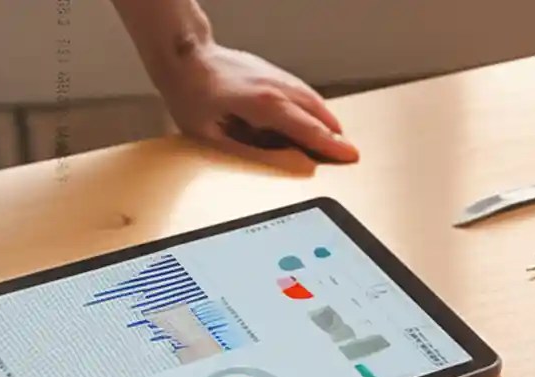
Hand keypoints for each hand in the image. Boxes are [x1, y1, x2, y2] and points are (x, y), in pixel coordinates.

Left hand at [152, 42, 359, 162]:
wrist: (183, 56)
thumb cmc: (191, 97)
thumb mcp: (214, 137)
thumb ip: (257, 154)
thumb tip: (294, 162)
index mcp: (265, 105)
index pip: (309, 129)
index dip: (331, 145)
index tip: (351, 156)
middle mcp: (277, 87)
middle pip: (318, 114)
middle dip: (335, 135)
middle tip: (349, 153)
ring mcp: (277, 76)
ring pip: (314, 100)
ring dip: (327, 120)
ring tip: (335, 138)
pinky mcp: (273, 72)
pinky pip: (303, 91)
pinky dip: (314, 107)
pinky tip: (313, 117)